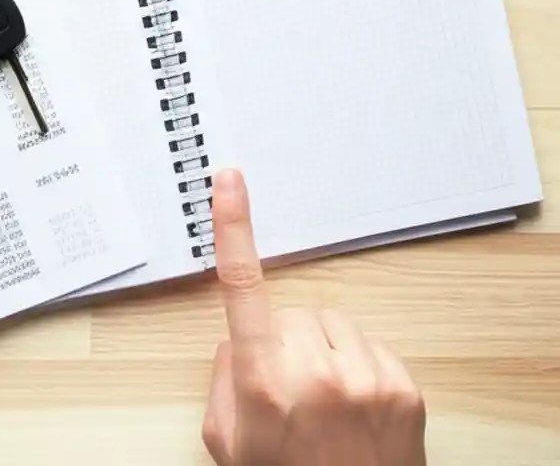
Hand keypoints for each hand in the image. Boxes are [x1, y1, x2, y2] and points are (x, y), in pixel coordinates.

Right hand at [202, 169, 426, 465]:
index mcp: (263, 384)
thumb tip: (238, 341)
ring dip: (320, 350)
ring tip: (321, 400)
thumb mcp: (226, 441)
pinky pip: (368, 345)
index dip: (234, 229)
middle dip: (280, 341)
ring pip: (330, 324)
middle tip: (284, 390)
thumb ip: (223, 379)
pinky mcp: (401, 387)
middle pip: (289, 314)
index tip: (230, 184)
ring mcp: (364, 379)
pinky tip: (350, 406)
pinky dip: (355, 366)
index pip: (242, 288)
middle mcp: (315, 374)